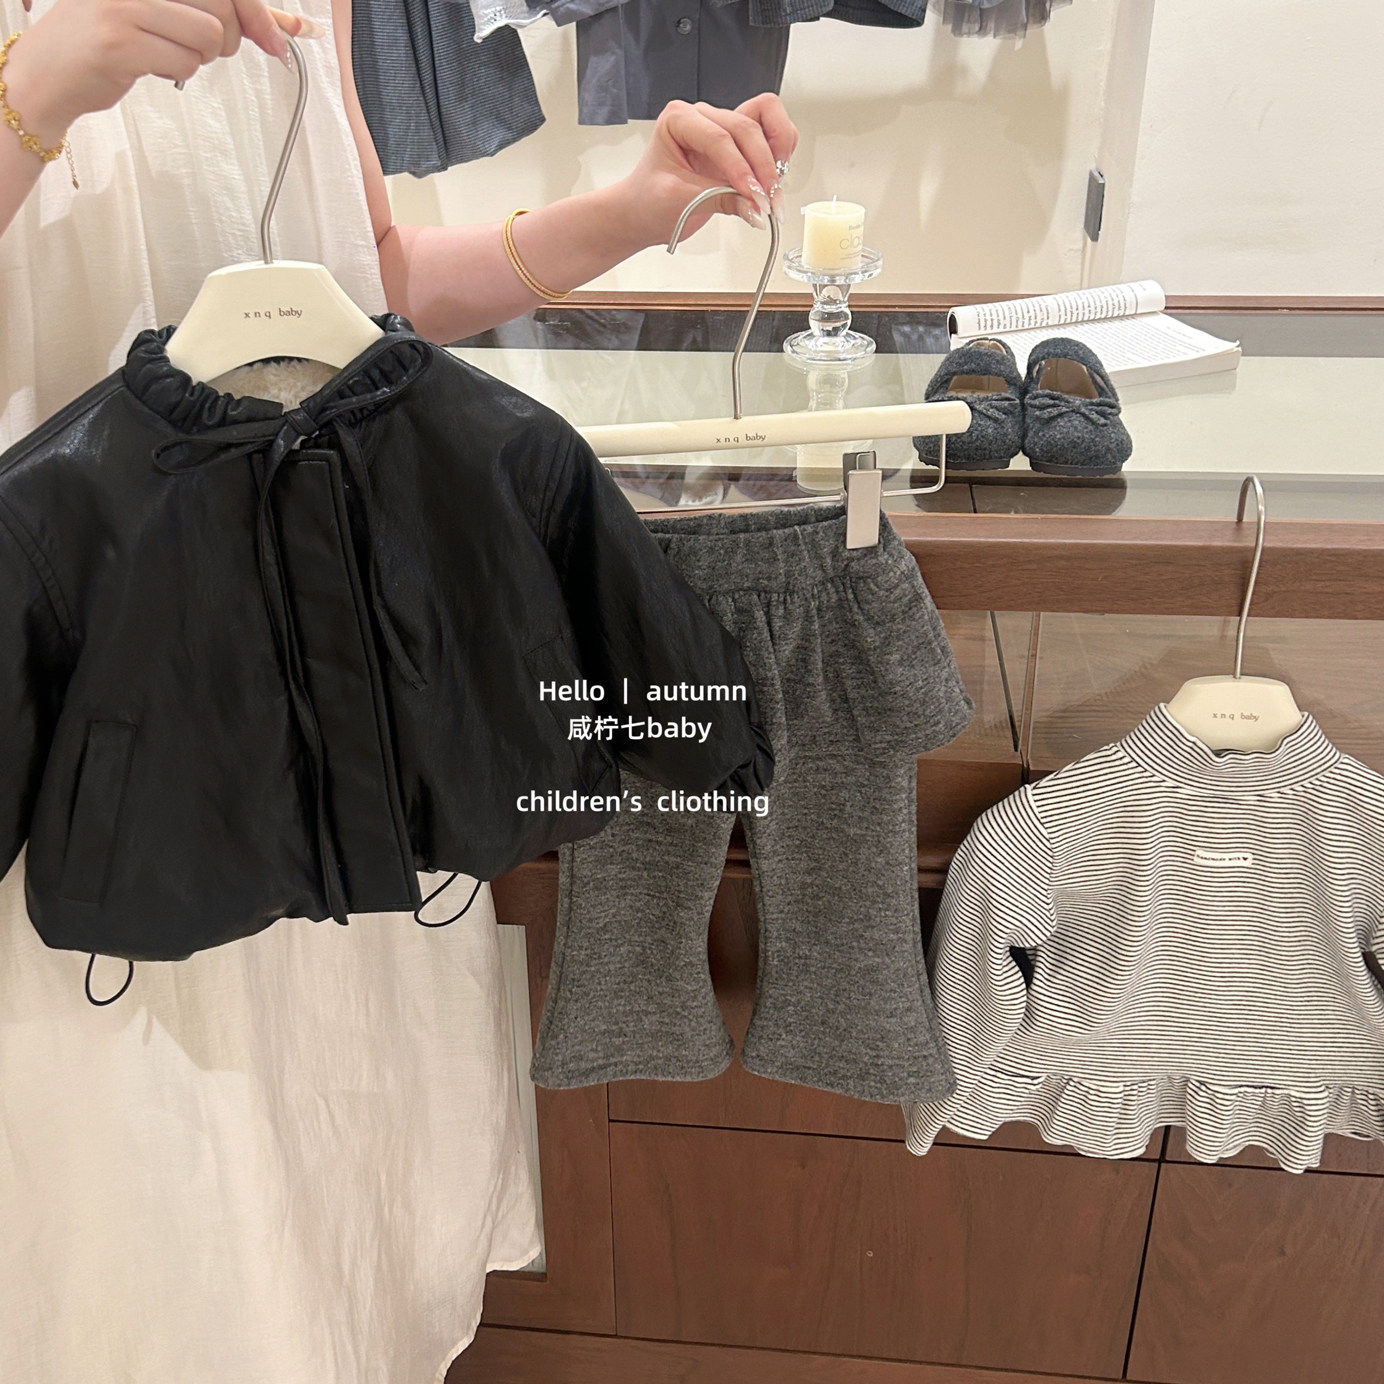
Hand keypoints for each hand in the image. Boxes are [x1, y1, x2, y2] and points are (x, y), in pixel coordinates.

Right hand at [7, 0, 319, 142]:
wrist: (47, 72)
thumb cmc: (107, 39)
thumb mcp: (163, 10)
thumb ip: (221, 12)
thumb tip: (283, 26)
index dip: (259, 13)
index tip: (282, 39)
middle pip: (223, 8)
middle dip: (226, 39)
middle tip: (198, 46)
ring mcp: (124, 5)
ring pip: (208, 36)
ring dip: (198, 57)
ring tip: (165, 52)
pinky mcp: (121, 42)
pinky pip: (185, 63)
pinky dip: (178, 73)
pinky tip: (149, 65)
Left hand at [607, 93, 799, 249]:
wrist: (642, 212)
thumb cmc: (648, 202)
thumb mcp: (680, 204)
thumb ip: (720, 201)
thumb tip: (756, 209)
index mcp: (679, 119)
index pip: (719, 138)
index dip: (741, 168)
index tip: (755, 197)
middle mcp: (704, 116)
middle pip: (747, 127)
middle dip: (762, 167)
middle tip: (768, 202)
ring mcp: (723, 126)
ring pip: (766, 120)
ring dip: (776, 154)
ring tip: (773, 189)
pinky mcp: (738, 144)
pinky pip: (771, 133)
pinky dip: (779, 154)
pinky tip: (773, 181)